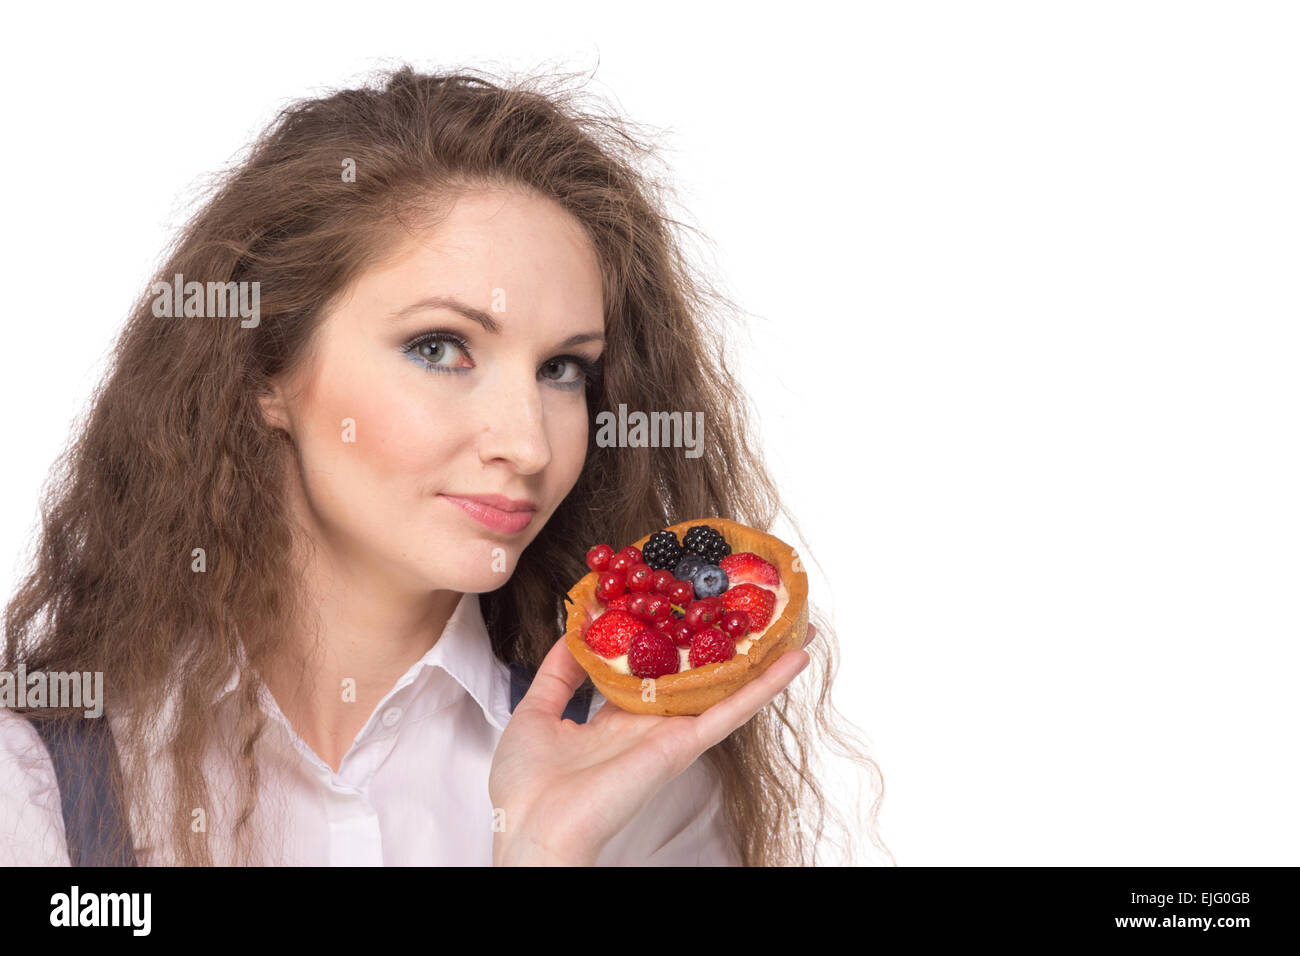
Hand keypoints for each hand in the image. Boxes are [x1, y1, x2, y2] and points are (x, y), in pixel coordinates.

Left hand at [489, 624, 817, 865]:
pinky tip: (795, 658)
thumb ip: (556, 674)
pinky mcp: (683, 746)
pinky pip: (731, 711)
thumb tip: (571, 633)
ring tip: (793, 622)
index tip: (685, 603)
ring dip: (762, 657)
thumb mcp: (534, 712)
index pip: (653, 669)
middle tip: (754, 608)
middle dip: (726, 644)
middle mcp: (650, 724)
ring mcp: (671, 735)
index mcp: (617, 718)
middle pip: (699, 676)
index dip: (671, 637)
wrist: (531, 828)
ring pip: (726, 689)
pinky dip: (765, 685)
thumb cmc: (526, 786)